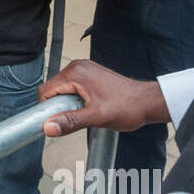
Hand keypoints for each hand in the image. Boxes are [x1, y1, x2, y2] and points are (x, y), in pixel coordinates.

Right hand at [37, 60, 169, 137]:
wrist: (148, 102)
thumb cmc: (128, 107)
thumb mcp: (96, 117)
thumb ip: (70, 121)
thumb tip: (48, 127)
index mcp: (75, 73)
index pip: (45, 91)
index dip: (45, 109)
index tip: (53, 123)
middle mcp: (78, 67)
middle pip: (53, 90)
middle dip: (57, 107)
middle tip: (74, 119)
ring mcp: (84, 69)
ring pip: (62, 90)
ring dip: (66, 104)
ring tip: (84, 113)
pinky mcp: (90, 74)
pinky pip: (72, 87)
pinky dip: (74, 99)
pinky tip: (87, 108)